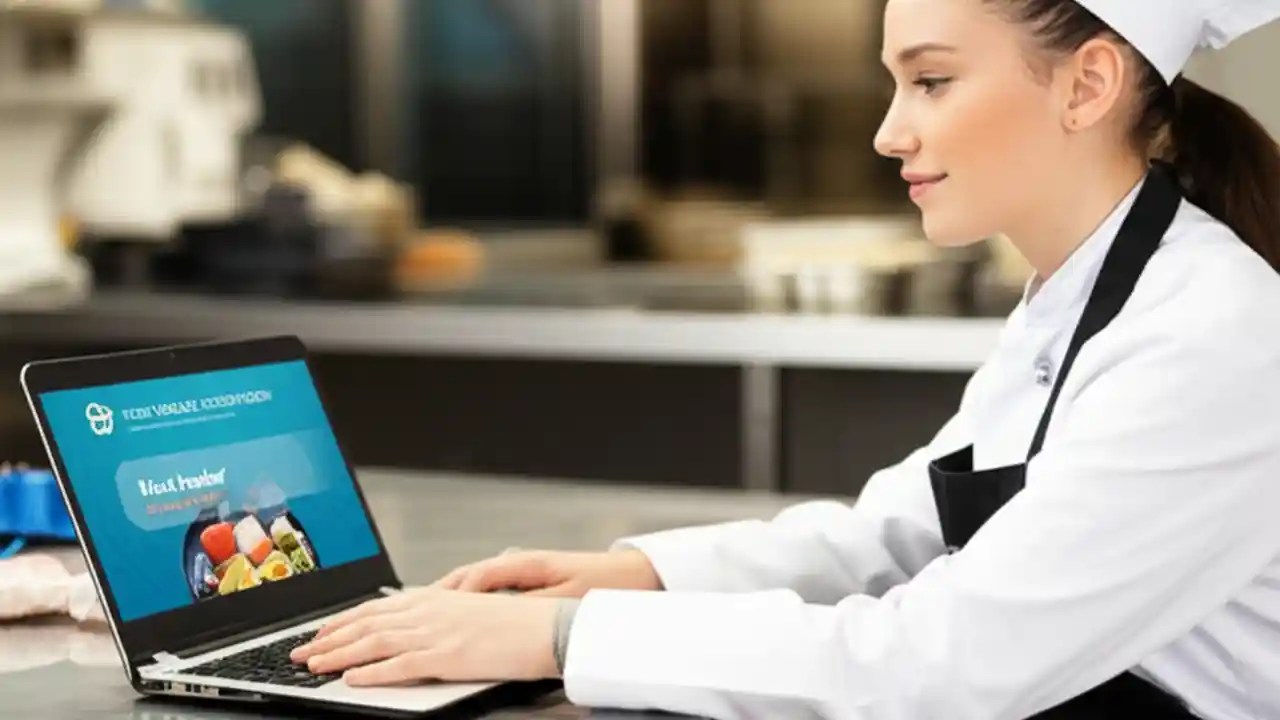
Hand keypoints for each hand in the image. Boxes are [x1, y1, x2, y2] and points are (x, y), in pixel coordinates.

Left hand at [290, 589, 559, 684]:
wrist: (548, 627)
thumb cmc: (517, 622)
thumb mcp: (471, 611)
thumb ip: (439, 615)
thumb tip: (412, 627)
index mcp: (435, 597)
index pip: (376, 607)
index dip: (343, 621)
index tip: (321, 632)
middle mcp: (430, 610)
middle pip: (367, 623)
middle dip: (329, 638)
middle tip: (301, 652)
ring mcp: (437, 632)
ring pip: (374, 642)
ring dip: (339, 655)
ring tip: (314, 666)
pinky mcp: (447, 656)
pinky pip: (399, 665)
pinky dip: (371, 673)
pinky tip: (352, 680)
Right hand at [433, 548, 661, 596]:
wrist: (633, 576)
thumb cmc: (605, 586)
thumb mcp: (567, 597)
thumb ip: (530, 604)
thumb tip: (498, 610)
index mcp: (527, 563)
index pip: (478, 577)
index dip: (452, 595)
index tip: (432, 609)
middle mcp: (519, 562)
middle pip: (467, 577)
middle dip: (436, 594)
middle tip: (407, 610)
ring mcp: (521, 569)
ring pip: (472, 581)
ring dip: (446, 595)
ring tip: (420, 610)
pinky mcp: (526, 579)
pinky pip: (485, 587)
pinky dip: (464, 596)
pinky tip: (453, 608)